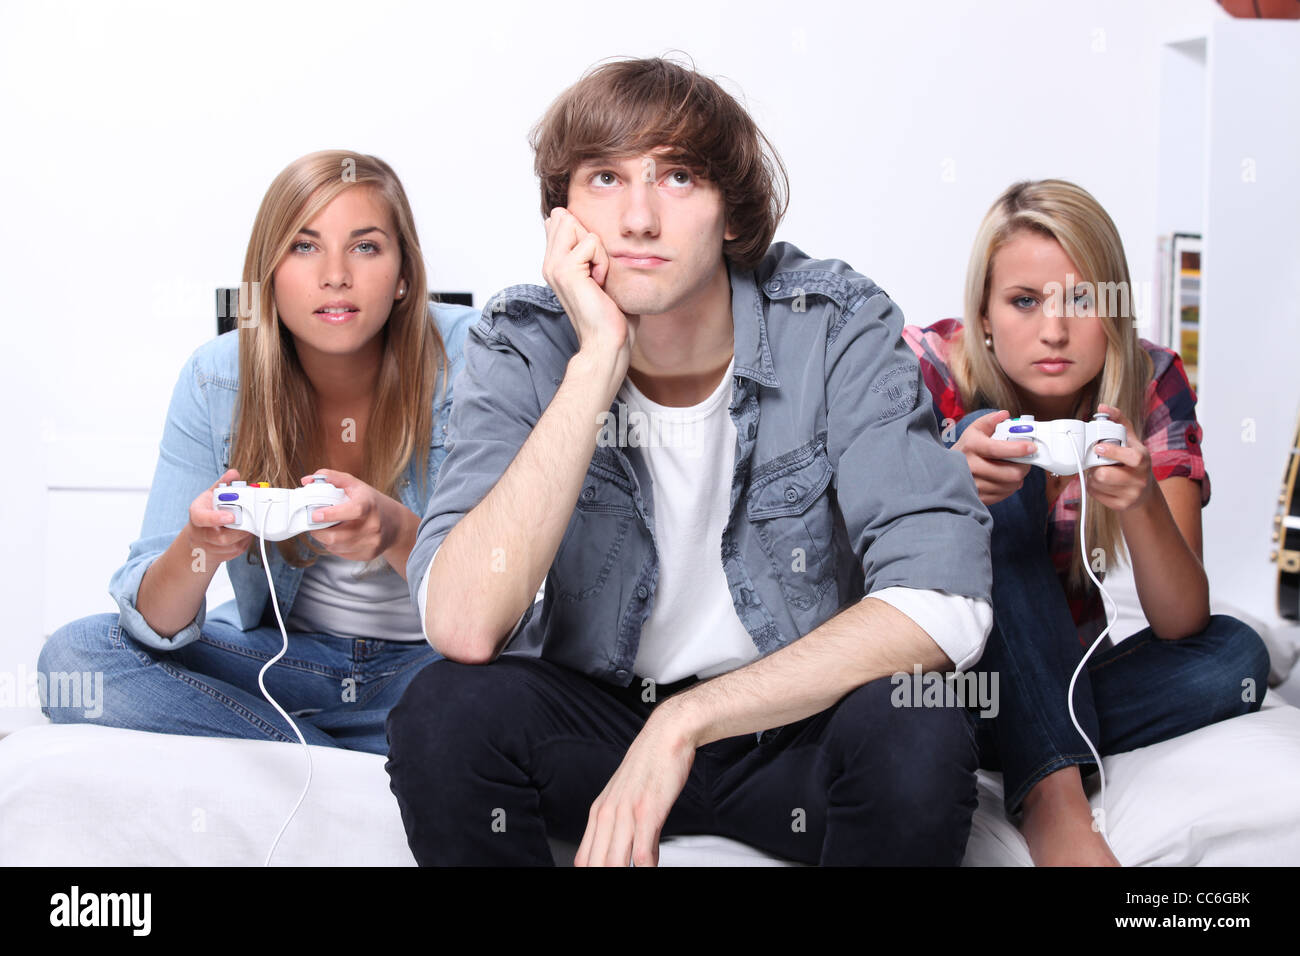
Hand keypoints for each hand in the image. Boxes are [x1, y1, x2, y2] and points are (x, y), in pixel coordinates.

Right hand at [188, 468, 252, 563]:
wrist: (200, 537)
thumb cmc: (207, 513)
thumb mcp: (210, 496)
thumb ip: (223, 485)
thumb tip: (233, 473)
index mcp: (197, 515)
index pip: (201, 518)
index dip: (216, 518)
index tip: (231, 516)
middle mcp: (200, 533)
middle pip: (221, 537)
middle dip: (238, 529)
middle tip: (250, 518)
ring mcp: (210, 547)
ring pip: (232, 545)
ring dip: (245, 534)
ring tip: (249, 523)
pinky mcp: (222, 555)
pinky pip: (238, 550)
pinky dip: (246, 540)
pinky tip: (246, 531)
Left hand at [299, 468, 400, 561]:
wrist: (396, 524)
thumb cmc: (371, 502)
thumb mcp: (355, 485)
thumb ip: (331, 478)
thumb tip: (307, 480)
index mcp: (369, 505)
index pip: (352, 511)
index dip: (331, 514)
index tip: (315, 515)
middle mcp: (372, 526)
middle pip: (336, 537)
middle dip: (318, 531)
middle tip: (314, 523)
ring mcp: (371, 543)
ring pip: (335, 547)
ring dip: (325, 538)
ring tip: (328, 528)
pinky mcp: (367, 554)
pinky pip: (341, 553)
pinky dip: (335, 546)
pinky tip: (339, 536)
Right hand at [542, 207, 632, 370]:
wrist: (607, 341)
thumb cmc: (611, 313)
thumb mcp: (601, 272)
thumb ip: (591, 250)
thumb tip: (589, 231)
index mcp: (555, 263)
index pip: (561, 220)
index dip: (585, 233)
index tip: (594, 266)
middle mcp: (549, 263)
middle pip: (566, 218)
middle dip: (590, 238)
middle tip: (597, 271)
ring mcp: (554, 266)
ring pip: (575, 225)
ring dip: (597, 250)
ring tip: (599, 277)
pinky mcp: (565, 270)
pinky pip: (591, 242)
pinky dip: (603, 260)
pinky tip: (600, 283)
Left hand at [574, 707, 694, 866]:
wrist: (666, 735)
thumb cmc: (649, 766)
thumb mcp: (625, 796)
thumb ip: (623, 826)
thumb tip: (629, 856)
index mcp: (599, 812)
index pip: (584, 859)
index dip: (591, 873)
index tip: (603, 876)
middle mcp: (608, 814)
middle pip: (596, 864)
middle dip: (606, 875)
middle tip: (617, 884)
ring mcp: (626, 813)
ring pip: (615, 863)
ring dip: (624, 875)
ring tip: (637, 876)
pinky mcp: (648, 811)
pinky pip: (642, 852)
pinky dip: (646, 867)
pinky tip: (650, 866)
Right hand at [951, 410, 1033, 504]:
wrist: (945, 470)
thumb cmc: (965, 449)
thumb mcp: (973, 431)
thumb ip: (990, 421)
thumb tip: (1005, 415)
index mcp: (971, 446)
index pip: (997, 449)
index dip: (1018, 449)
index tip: (1032, 447)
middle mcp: (971, 467)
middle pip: (1010, 473)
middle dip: (1024, 467)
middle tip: (1026, 461)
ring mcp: (974, 484)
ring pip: (1010, 485)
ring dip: (1018, 478)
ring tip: (1014, 469)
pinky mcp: (977, 497)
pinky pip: (1003, 495)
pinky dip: (1010, 488)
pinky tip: (1006, 480)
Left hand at [1083, 404, 1156, 512]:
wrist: (1143, 491)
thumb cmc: (1133, 461)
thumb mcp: (1130, 440)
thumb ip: (1118, 422)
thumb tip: (1103, 407)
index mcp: (1143, 459)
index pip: (1132, 457)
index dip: (1112, 452)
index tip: (1098, 448)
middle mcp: (1140, 479)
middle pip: (1105, 475)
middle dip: (1095, 467)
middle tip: (1096, 461)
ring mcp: (1131, 494)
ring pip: (1097, 484)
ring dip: (1092, 476)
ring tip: (1099, 471)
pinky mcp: (1120, 506)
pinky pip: (1095, 494)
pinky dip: (1093, 486)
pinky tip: (1101, 482)